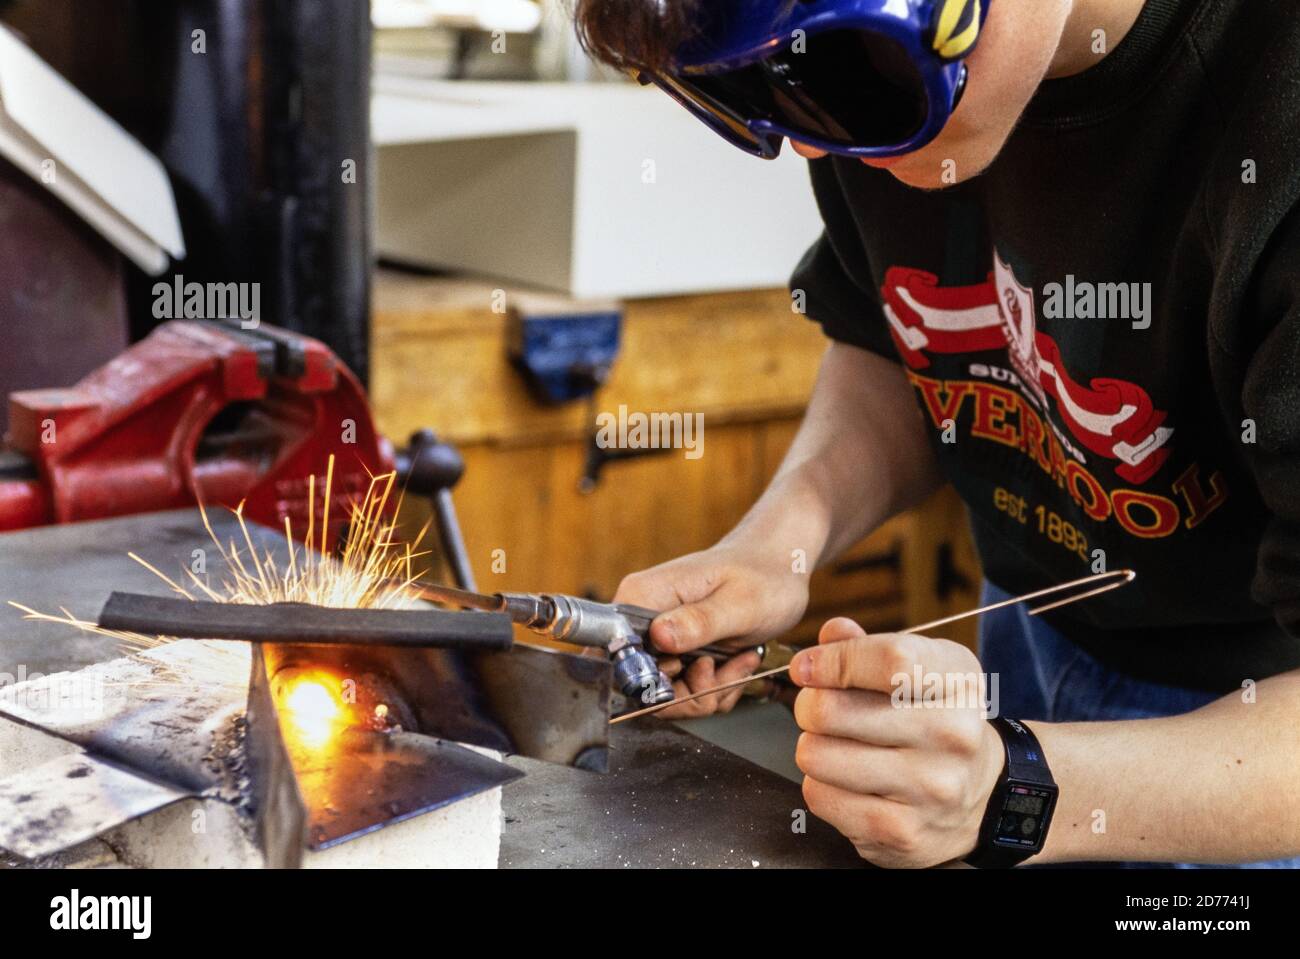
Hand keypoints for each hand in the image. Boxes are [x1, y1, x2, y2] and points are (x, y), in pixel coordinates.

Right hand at [613, 543, 809, 717]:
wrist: (780, 569)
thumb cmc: (762, 575)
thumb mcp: (738, 602)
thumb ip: (698, 621)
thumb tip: (659, 638)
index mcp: (642, 597)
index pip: (614, 654)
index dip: (649, 678)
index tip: (689, 668)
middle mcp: (644, 621)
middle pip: (641, 685)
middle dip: (688, 693)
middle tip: (722, 670)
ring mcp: (660, 639)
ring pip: (666, 695)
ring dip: (707, 691)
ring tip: (738, 663)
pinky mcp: (678, 653)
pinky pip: (685, 691)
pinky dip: (715, 688)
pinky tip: (737, 663)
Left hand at [790, 618, 1004, 867]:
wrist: (985, 796)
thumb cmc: (937, 721)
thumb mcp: (921, 669)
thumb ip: (869, 647)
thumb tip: (832, 633)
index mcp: (957, 682)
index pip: (887, 659)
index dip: (831, 660)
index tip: (806, 667)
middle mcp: (952, 734)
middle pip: (834, 709)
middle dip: (809, 705)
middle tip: (817, 709)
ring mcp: (930, 787)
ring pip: (817, 755)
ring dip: (812, 748)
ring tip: (835, 747)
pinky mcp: (902, 831)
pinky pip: (820, 797)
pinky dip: (819, 786)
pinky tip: (846, 782)